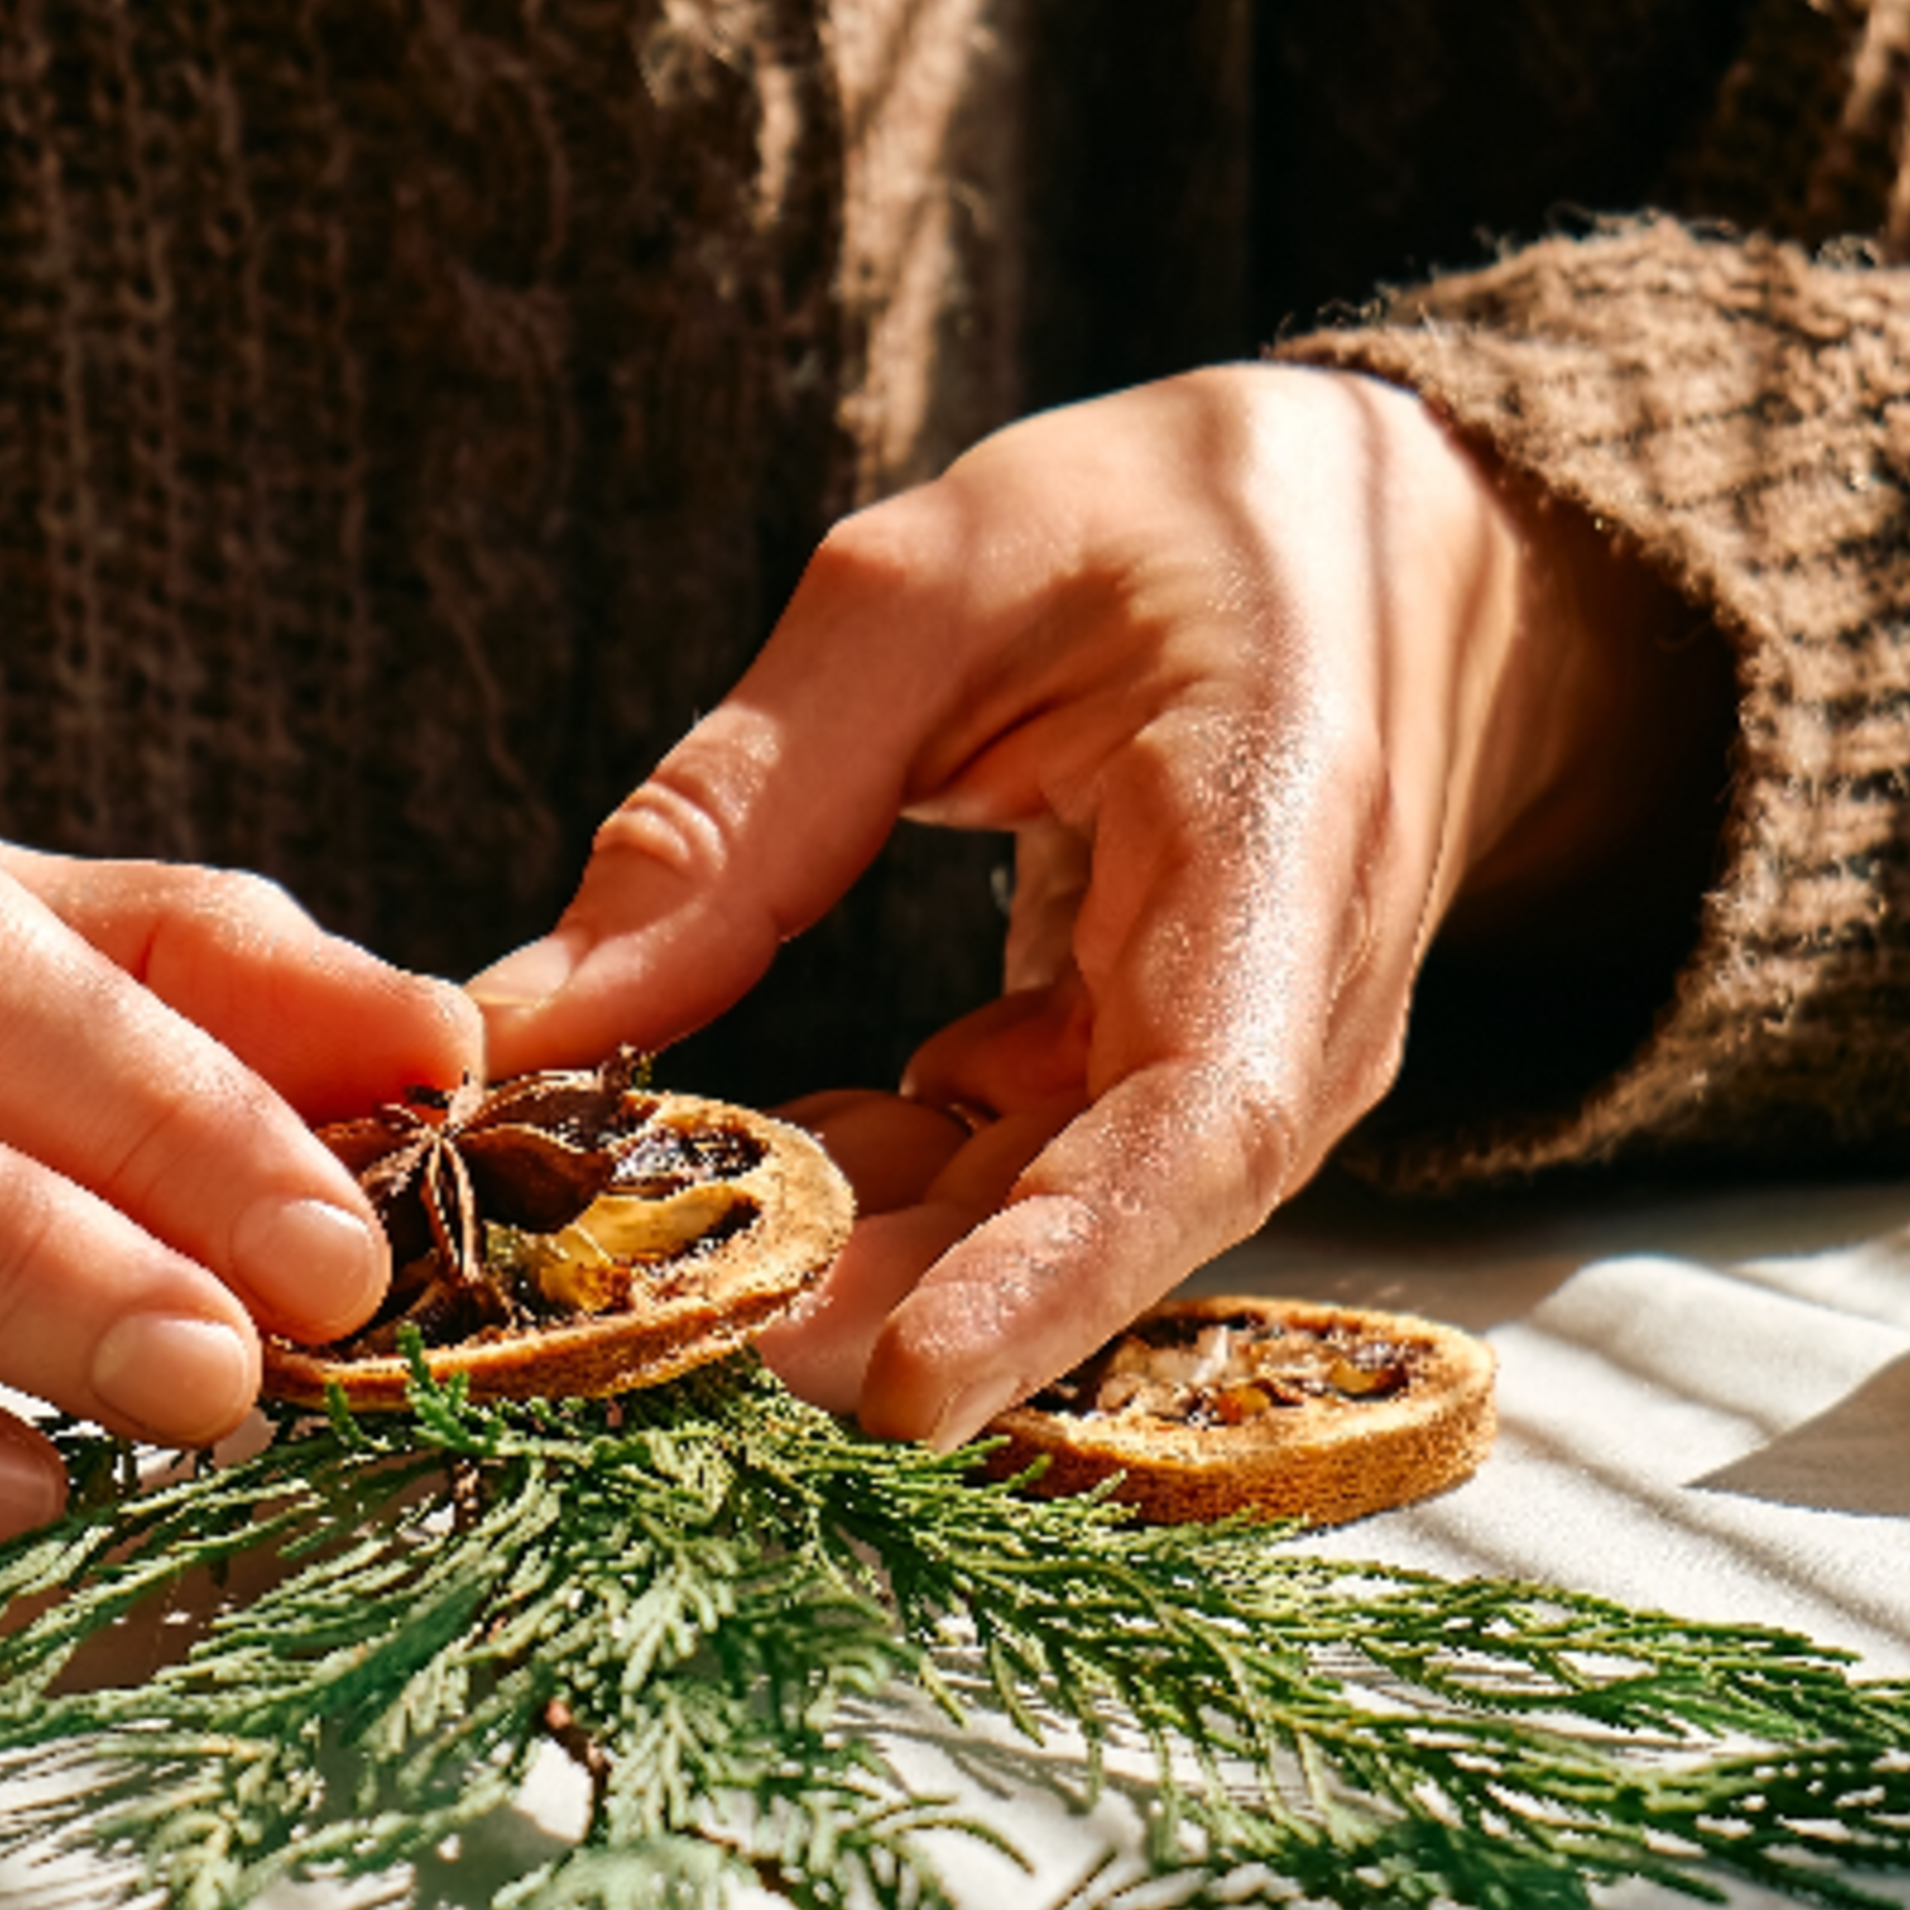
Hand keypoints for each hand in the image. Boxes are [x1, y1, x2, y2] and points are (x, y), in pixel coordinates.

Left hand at [469, 366, 1717, 1439]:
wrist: (1382, 534)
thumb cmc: (1172, 521)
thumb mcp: (925, 591)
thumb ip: (736, 812)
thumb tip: (526, 1023)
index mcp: (1281, 844)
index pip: (1199, 1122)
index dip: (1052, 1277)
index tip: (898, 1388)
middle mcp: (1301, 1005)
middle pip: (1107, 1220)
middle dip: (891, 1298)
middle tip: (659, 1325)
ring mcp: (1254, 1065)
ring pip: (1054, 1223)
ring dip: (869, 1252)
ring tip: (668, 1236)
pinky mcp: (1184, 1085)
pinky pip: (1037, 1181)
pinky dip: (895, 1187)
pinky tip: (763, 1157)